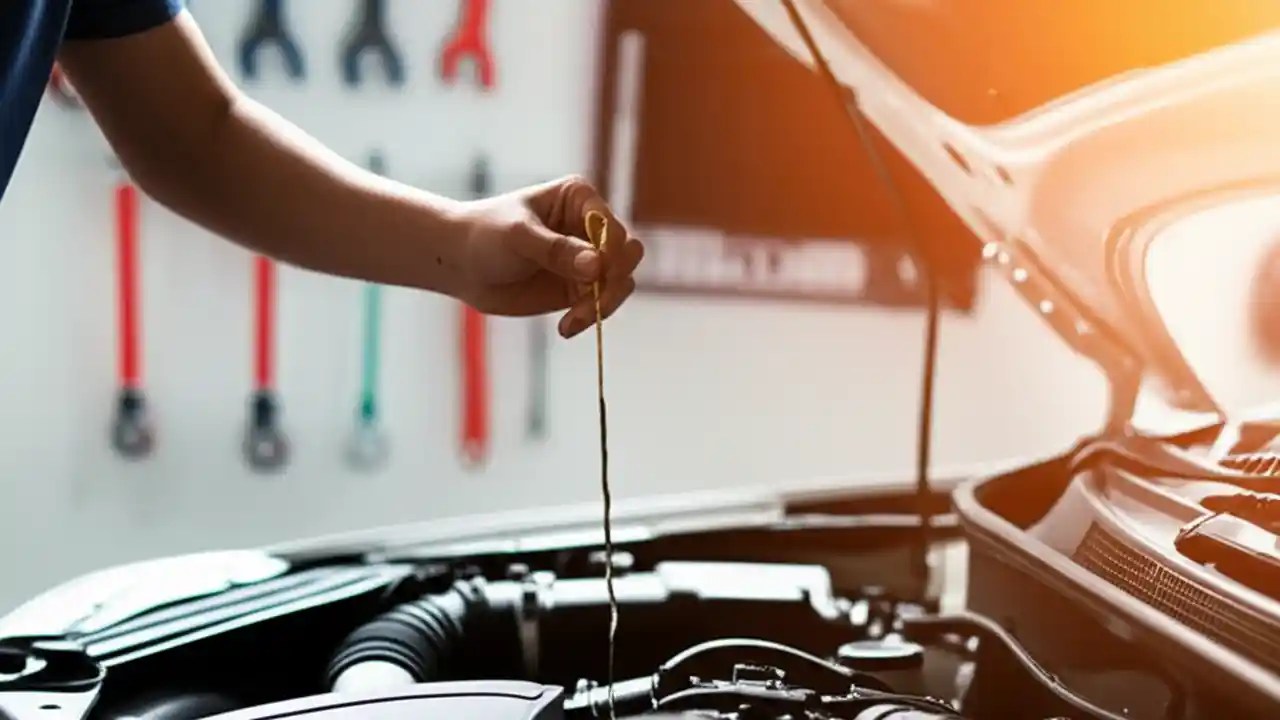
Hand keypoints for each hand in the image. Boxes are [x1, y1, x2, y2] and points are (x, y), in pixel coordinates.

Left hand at [458, 175, 643, 337]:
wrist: (461, 264)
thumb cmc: (486, 235)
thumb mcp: (518, 237)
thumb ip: (556, 250)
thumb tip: (597, 266)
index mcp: (579, 199)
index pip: (612, 226)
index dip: (610, 252)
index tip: (594, 273)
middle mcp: (590, 227)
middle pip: (627, 254)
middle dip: (613, 280)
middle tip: (589, 302)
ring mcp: (587, 259)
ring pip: (620, 282)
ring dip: (602, 304)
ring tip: (572, 321)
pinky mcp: (579, 287)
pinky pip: (601, 303)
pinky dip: (590, 318)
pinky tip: (566, 328)